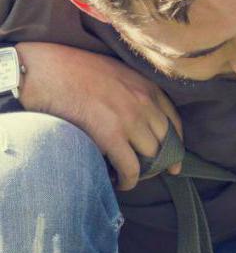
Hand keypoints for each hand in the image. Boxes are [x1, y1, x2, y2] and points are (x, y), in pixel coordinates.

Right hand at [16, 42, 182, 190]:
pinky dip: (129, 180)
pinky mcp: (110, 135)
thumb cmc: (71, 70)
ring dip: (144, 172)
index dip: (176, 143)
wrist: (42, 69)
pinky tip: (120, 183)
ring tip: (131, 177)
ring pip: (152, 157)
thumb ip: (131, 92)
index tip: (175, 159)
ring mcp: (129, 118)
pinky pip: (131, 167)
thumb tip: (137, 119)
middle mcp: (144, 102)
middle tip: (152, 174)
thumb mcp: (114, 73)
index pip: (174, 120)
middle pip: (166, 141)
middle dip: (162, 161)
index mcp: (146, 85)